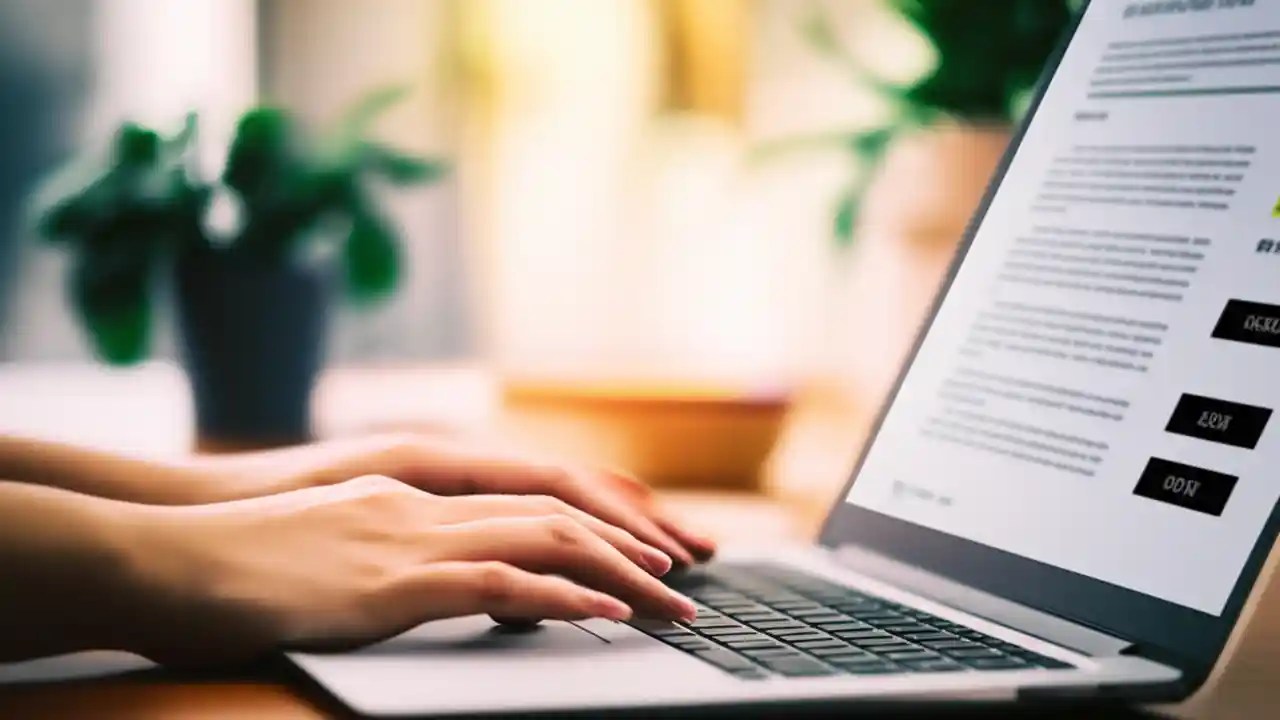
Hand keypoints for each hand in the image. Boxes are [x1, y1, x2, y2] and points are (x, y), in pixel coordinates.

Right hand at [211, 434, 716, 567]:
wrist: (164, 555)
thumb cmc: (236, 559)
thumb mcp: (331, 542)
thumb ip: (394, 547)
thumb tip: (443, 574)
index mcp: (415, 484)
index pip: (537, 485)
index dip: (606, 510)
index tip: (656, 539)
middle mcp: (426, 496)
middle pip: (560, 504)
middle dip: (636, 537)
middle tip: (692, 569)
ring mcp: (411, 533)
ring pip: (547, 535)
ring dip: (621, 568)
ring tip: (674, 599)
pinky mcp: (392, 580)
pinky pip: (501, 579)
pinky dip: (563, 594)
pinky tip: (605, 612)